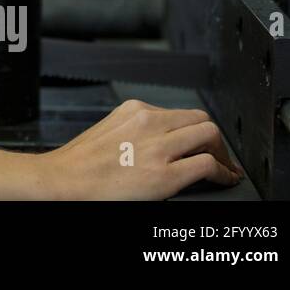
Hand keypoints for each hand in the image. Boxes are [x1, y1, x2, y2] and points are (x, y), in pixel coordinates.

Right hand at [37, 98, 242, 198]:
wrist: (65, 179)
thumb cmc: (81, 162)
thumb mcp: (110, 130)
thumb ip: (136, 129)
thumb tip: (161, 139)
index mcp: (134, 110)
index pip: (180, 113)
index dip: (197, 131)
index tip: (201, 144)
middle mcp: (149, 122)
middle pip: (200, 120)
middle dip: (214, 140)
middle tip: (218, 156)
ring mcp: (158, 147)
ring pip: (210, 136)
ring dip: (222, 153)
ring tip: (224, 169)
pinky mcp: (165, 174)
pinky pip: (207, 165)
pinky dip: (223, 173)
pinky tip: (224, 180)